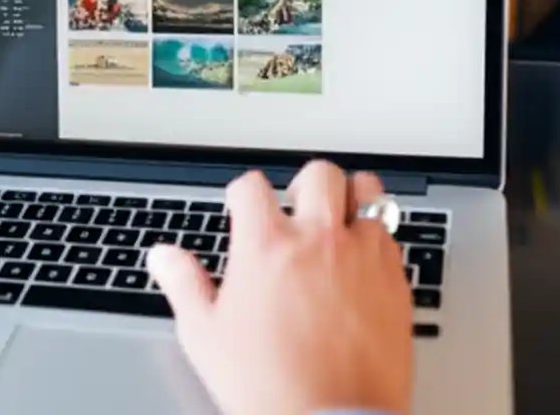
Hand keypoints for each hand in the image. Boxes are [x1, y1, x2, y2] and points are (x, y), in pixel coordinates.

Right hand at [148, 161, 412, 414]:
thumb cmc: (270, 385)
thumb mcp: (205, 335)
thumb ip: (184, 284)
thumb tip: (163, 256)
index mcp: (265, 246)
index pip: (252, 186)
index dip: (242, 192)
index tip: (242, 205)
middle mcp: (318, 241)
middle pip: (319, 175)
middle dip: (303, 184)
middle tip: (295, 204)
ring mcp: (363, 258)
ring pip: (368, 193)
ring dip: (351, 199)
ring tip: (339, 216)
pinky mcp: (396, 283)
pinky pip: (392, 237)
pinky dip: (376, 238)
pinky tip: (363, 256)